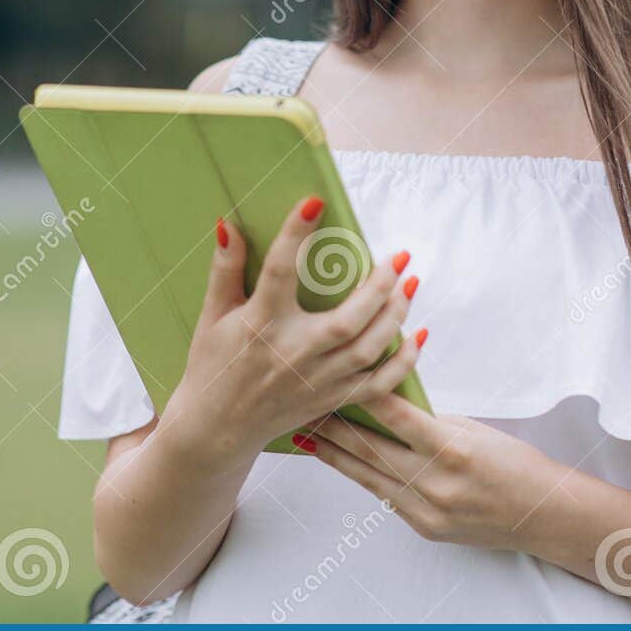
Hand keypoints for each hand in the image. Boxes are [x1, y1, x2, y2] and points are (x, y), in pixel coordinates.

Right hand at [159, 195, 424, 462]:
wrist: (216, 428)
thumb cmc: (212, 364)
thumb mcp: (212, 315)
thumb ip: (226, 269)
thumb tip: (231, 224)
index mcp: (260, 326)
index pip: (280, 273)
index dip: (295, 235)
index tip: (315, 202)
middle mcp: (293, 354)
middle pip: (348, 319)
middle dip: (379, 285)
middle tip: (399, 255)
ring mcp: (317, 381)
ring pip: (369, 348)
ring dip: (396, 314)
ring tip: (410, 282)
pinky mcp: (331, 399)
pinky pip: (378, 384)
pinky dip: (404, 361)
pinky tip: (418, 334)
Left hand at [300, 393, 560, 552]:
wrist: (540, 515)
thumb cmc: (513, 463)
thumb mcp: (475, 431)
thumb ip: (431, 422)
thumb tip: (392, 404)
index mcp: (452, 450)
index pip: (396, 416)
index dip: (361, 394)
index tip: (334, 376)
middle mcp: (434, 482)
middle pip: (370, 448)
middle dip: (332, 426)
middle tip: (301, 405)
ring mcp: (425, 509)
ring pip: (367, 475)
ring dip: (334, 454)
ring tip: (304, 435)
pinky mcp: (422, 527)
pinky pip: (385, 494)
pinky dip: (362, 474)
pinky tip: (340, 460)